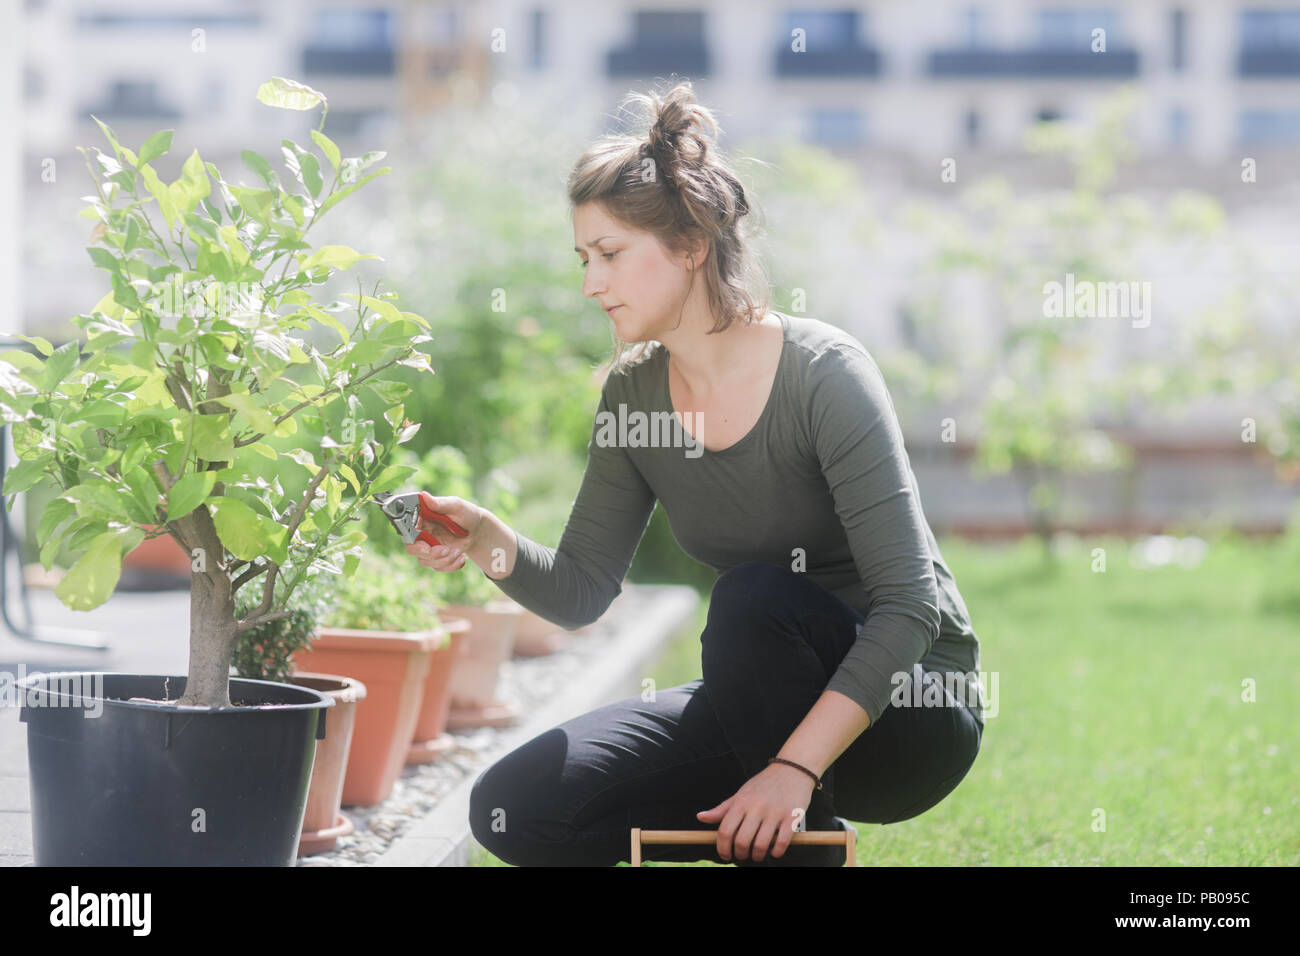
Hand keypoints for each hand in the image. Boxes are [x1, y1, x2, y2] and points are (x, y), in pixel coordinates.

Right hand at [405, 494, 484, 572]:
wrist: (477, 530)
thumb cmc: (466, 514)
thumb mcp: (455, 506)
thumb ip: (440, 503)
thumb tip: (424, 496)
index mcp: (421, 519)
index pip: (407, 529)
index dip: (412, 538)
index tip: (425, 543)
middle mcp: (422, 533)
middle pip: (412, 549)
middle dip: (429, 553)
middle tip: (446, 550)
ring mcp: (428, 547)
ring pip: (425, 561)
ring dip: (444, 559)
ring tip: (459, 551)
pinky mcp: (437, 558)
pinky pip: (437, 567)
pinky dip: (451, 565)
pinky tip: (461, 557)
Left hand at [696, 762, 815, 862]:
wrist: (792, 769)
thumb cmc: (763, 784)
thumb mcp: (740, 793)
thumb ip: (722, 809)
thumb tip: (700, 817)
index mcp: (741, 802)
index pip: (725, 831)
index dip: (722, 848)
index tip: (725, 855)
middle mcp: (757, 807)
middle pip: (742, 841)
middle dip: (740, 854)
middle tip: (743, 855)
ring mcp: (775, 812)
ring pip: (761, 845)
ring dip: (757, 856)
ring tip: (757, 854)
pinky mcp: (792, 817)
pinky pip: (782, 842)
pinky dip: (776, 852)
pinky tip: (774, 850)